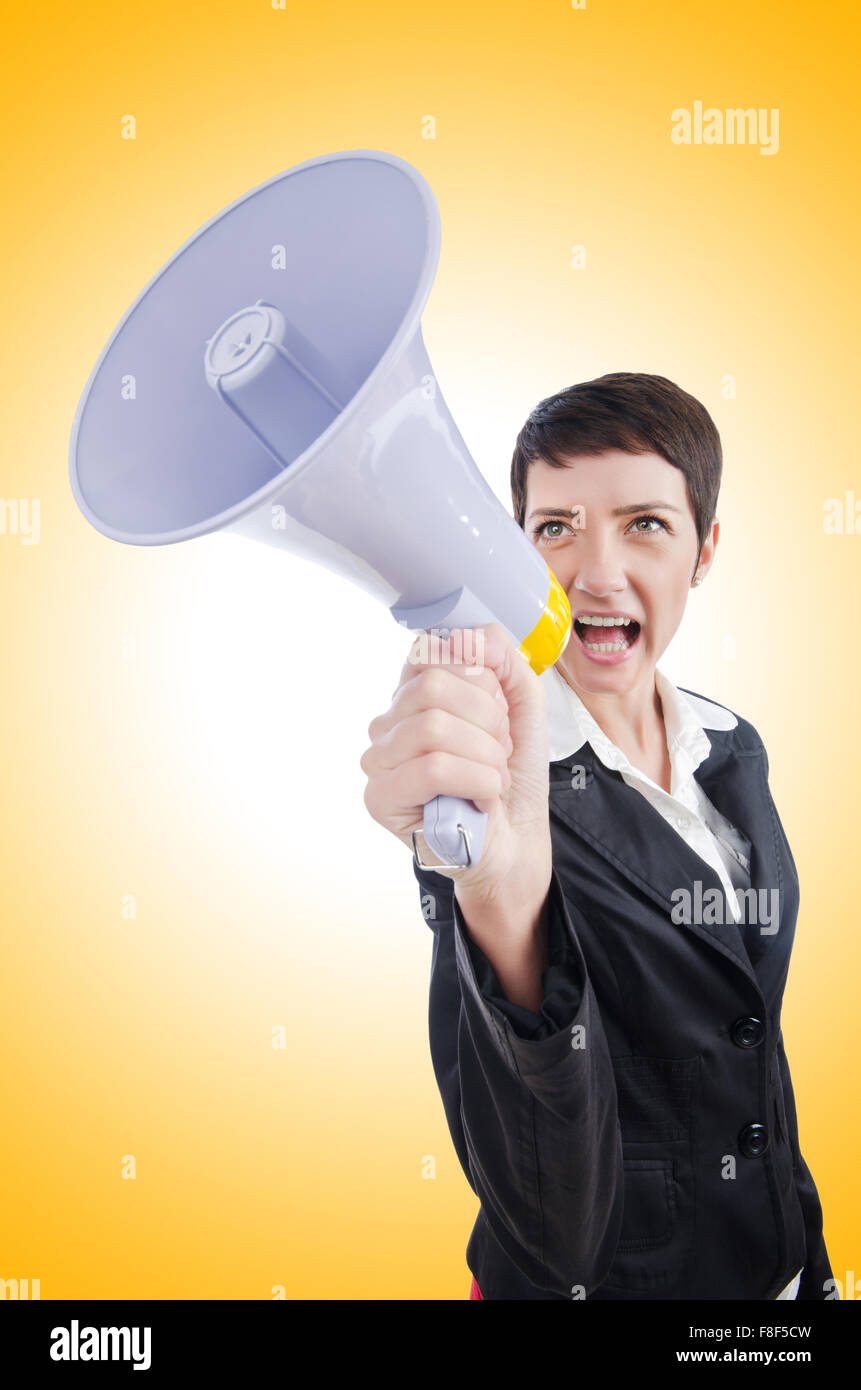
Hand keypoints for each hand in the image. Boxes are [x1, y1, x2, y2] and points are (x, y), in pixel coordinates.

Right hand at [360, 622, 551, 912]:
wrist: (516, 842)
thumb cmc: (510, 777)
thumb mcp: (523, 706)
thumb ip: (504, 660)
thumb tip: (473, 636)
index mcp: (415, 692)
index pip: (432, 650)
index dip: (479, 676)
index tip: (499, 711)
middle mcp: (388, 720)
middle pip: (434, 686)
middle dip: (487, 719)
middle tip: (499, 749)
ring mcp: (378, 758)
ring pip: (433, 726)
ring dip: (485, 753)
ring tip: (493, 775)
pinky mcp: (380, 797)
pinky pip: (433, 767)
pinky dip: (477, 779)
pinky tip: (483, 795)